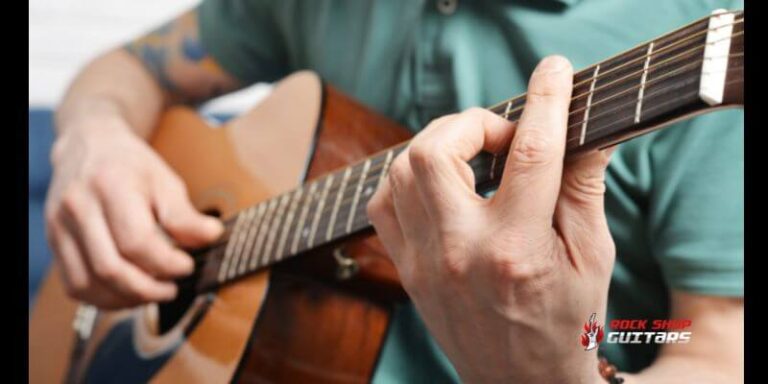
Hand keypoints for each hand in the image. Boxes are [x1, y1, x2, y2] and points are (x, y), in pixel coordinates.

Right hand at [45, 114, 222, 308]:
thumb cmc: (131, 166)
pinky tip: (128, 293)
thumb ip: (184, 215)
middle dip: (147, 289)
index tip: (187, 266)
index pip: (136, 241)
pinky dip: (103, 298)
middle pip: (109, 268)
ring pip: (88, 283)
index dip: (166, 263)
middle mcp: (77, 207)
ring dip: (125, 299)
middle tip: (172, 289)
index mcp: (109, 185)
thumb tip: (212, 236)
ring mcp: (60, 227)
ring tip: (153, 294)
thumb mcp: (165, 181)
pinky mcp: (54, 242)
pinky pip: (74, 285)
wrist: (89, 146)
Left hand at [367, 56, 613, 382]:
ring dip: (439, 143)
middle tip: (504, 135)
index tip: (554, 74)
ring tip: (475, 155)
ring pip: (402, 169)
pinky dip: (407, 177)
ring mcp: (423, 261)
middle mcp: (459, 252)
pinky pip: (383, 202)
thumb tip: (586, 129)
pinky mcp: (406, 269)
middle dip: (471, 122)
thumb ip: (584, 187)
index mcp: (516, 251)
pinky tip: (441, 183)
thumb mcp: (592, 256)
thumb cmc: (565, 323)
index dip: (545, 103)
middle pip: (435, 151)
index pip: (530, 156)